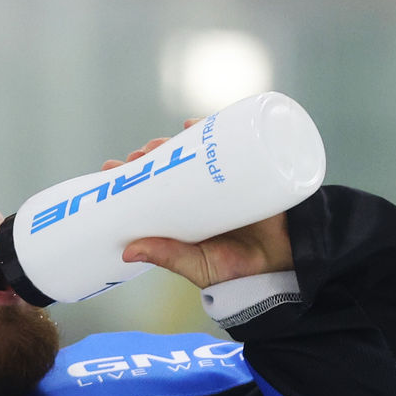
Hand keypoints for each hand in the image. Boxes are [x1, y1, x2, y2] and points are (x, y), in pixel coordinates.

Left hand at [101, 123, 295, 289]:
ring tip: (159, 143)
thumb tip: (127, 252)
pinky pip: (230, 145)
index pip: (152, 191)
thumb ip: (167, 256)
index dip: (132, 178)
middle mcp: (200, 195)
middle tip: (137, 156)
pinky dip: (212, 129)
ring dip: (173, 142)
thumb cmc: (238, 271)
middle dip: (151, 156)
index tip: (111, 169)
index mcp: (183, 217)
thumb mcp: (197, 265)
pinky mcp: (248, 171)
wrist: (284, 265)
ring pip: (195, 153)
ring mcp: (223, 181)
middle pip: (171, 166)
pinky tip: (192, 125)